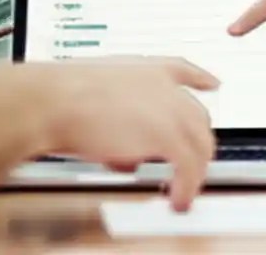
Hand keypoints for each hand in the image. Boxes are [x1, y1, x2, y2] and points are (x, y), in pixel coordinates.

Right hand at [37, 57, 219, 210]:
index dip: (201, 79)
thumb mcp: (95, 98)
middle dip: (195, 144)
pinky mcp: (167, 134)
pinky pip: (189, 166)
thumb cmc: (60, 98)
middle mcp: (164, 86)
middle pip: (198, 117)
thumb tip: (125, 155)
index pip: (183, 70)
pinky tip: (177, 197)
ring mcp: (169, 108)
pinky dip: (186, 185)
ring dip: (194, 172)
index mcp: (146, 69)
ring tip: (182, 192)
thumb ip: (119, 122)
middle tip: (186, 165)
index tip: (212, 83)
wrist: (53, 102)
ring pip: (200, 144)